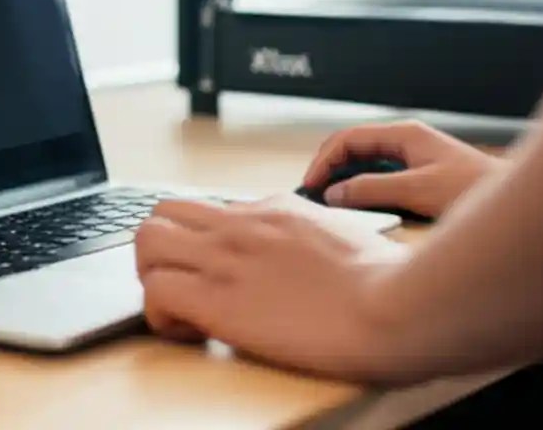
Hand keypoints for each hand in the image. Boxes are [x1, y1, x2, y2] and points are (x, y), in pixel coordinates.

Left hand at [135, 199, 405, 379]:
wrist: (397, 306)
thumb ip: (321, 235)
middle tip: (185, 286)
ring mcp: (225, 257)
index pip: (210, 211)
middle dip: (162, 250)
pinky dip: (160, 315)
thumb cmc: (392, 283)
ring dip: (152, 276)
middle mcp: (241, 225)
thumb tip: (319, 249)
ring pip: (145, 242)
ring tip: (182, 310)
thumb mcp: (351, 235)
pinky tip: (193, 333)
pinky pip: (154, 293)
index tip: (223, 276)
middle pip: (163, 213)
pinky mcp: (216, 299)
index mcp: (275, 209)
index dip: (205, 245)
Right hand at [302, 121, 505, 218]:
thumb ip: (372, 189)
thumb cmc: (476, 191)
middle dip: (330, 171)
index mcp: (404, 134)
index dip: (323, 162)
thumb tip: (333, 194)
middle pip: (352, 150)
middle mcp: (406, 142)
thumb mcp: (418, 190)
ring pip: (365, 166)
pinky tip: (360, 208)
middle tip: (314, 198)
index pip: (347, 139)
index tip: (310, 187)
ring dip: (346, 183)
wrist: (519, 206)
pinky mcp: (420, 177)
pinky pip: (380, 179)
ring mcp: (413, 158)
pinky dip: (363, 191)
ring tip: (332, 205)